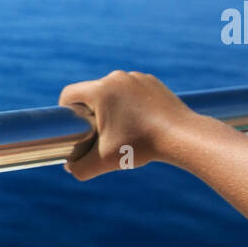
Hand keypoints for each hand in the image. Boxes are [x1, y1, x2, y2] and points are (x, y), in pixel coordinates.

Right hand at [58, 71, 202, 180]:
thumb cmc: (140, 146)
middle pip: (91, 92)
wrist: (181, 136)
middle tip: (98, 133)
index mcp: (100, 91)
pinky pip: (131, 90)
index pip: (69, 94)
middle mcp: (116, 78)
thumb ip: (79, 168)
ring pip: (112, 90)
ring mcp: (136, 77)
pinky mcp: (151, 81)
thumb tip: (69, 168)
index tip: (74, 126)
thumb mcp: (104, 162)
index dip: (65, 110)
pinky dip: (130, 102)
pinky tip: (138, 120)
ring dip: (110, 106)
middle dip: (90, 111)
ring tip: (120, 128)